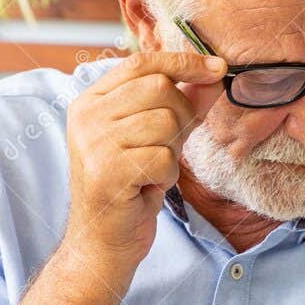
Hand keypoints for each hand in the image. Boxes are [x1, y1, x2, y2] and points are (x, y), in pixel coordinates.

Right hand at [59, 51, 225, 283]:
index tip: (218, 68)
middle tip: (167, 147)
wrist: (103, 243)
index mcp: (91, 101)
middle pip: (159, 88)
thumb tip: (215, 74)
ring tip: (151, 171)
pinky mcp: (107, 171)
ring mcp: (93, 143)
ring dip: (172, 152)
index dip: (183, 62)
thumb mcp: (155, 138)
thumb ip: (181, 104)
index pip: (141, 63)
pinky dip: (167, 176)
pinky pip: (164, 158)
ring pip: (165, 122)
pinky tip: (147, 189)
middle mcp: (86, 116)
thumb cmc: (130, 189)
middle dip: (180, 117)